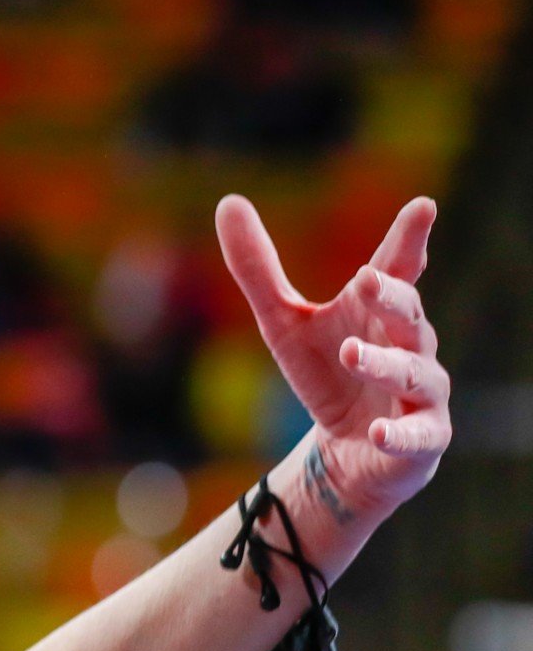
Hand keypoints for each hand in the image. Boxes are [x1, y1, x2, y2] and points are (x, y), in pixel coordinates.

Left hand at [215, 194, 450, 525]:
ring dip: (383, 363)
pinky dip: (401, 434)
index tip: (422, 207)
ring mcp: (420, 392)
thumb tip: (228, 202)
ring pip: (411, 371)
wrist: (346, 448)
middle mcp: (410, 344)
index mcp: (377, 311)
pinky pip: (417, 435)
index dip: (409, 239)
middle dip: (390, 297)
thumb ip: (257, 268)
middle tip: (365, 280)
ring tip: (350, 353)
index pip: (397, 268)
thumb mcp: (282, 321)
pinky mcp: (422, 437)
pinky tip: (380, 432)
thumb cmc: (326, 373)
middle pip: (408, 314)